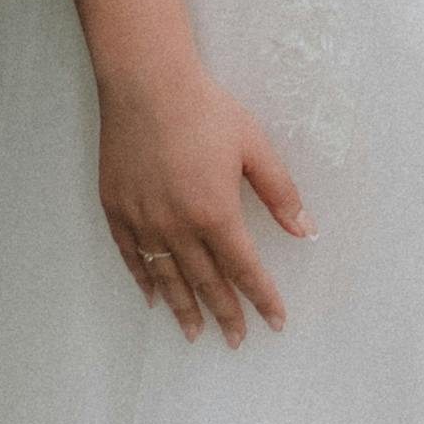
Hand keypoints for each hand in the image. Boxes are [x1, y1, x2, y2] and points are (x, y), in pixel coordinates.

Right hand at [96, 65, 307, 341]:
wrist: (145, 84)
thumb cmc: (205, 110)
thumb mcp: (254, 147)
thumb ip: (280, 193)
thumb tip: (306, 230)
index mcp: (216, 213)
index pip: (244, 269)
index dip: (262, 298)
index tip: (275, 322)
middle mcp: (178, 226)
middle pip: (206, 282)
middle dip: (226, 313)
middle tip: (237, 339)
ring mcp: (144, 221)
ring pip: (167, 278)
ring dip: (184, 309)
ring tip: (196, 333)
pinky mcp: (117, 209)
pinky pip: (132, 257)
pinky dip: (144, 281)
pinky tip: (154, 299)